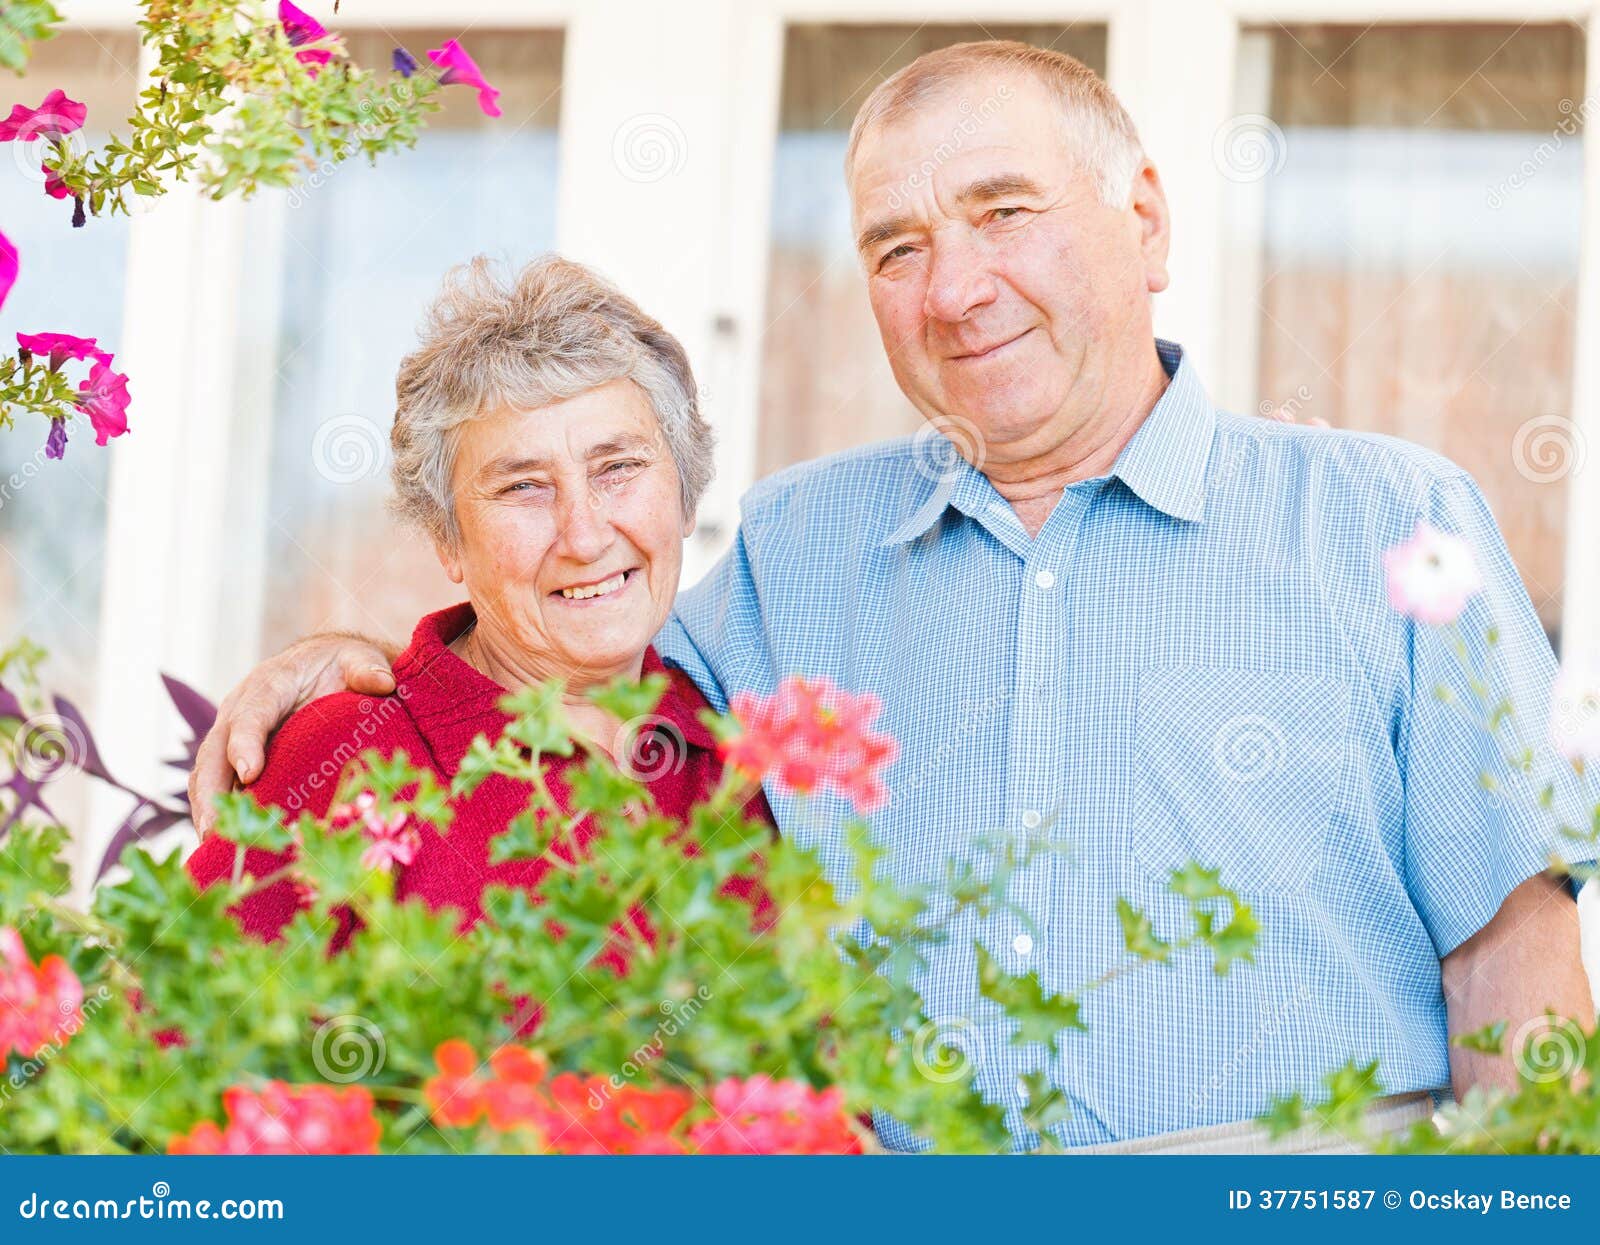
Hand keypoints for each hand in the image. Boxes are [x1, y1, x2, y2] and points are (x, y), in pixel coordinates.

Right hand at [188, 633, 395, 835]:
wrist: (323, 662)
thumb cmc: (341, 663)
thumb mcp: (358, 658)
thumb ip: (366, 668)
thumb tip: (382, 681)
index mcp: (268, 685)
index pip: (250, 714)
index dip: (246, 743)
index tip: (251, 773)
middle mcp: (240, 709)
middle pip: (215, 750)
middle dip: (213, 790)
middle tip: (218, 828)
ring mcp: (232, 733)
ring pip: (207, 771)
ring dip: (207, 808)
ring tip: (215, 846)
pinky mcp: (235, 754)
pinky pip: (217, 783)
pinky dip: (214, 811)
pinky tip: (222, 843)